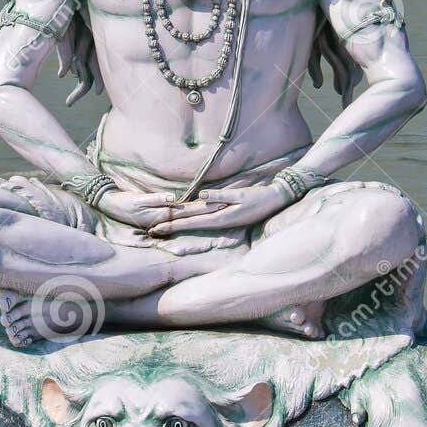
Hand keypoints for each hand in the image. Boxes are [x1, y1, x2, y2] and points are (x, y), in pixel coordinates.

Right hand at [94, 189, 225, 229]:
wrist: (110, 204)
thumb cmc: (123, 202)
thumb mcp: (137, 200)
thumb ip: (155, 200)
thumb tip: (172, 199)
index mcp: (163, 213)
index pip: (188, 210)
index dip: (204, 206)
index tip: (220, 202)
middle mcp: (165, 217)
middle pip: (191, 214)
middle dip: (208, 209)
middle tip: (227, 204)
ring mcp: (163, 217)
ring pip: (187, 214)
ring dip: (202, 211)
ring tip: (219, 206)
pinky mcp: (160, 214)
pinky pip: (179, 213)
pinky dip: (191, 211)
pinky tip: (200, 210)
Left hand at [148, 183, 289, 235]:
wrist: (276, 199)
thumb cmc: (260, 197)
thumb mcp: (241, 196)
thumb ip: (221, 196)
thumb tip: (201, 197)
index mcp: (221, 217)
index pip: (191, 222)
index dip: (173, 224)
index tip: (157, 227)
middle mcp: (218, 220)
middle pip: (189, 223)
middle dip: (170, 227)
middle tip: (150, 231)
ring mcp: (221, 218)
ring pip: (195, 222)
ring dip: (178, 225)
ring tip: (161, 228)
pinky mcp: (224, 214)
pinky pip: (203, 218)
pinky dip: (190, 220)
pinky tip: (182, 221)